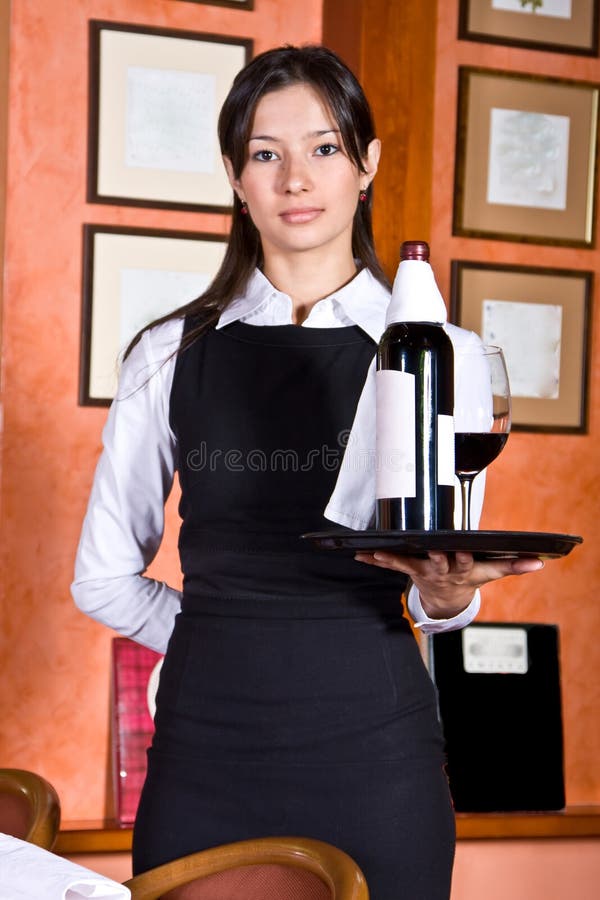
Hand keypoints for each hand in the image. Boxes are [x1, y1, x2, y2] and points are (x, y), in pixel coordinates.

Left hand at [354, 550, 543, 618]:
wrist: (448, 600)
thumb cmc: (471, 576)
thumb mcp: (492, 573)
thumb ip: (514, 565)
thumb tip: (540, 563)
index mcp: (462, 570)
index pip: (464, 563)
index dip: (461, 557)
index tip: (460, 550)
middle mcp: (441, 572)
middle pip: (436, 563)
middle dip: (431, 556)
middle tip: (426, 548)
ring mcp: (423, 572)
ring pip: (407, 564)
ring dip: (391, 559)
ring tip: (377, 552)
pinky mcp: (409, 570)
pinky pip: (390, 564)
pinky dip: (375, 559)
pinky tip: (359, 553)